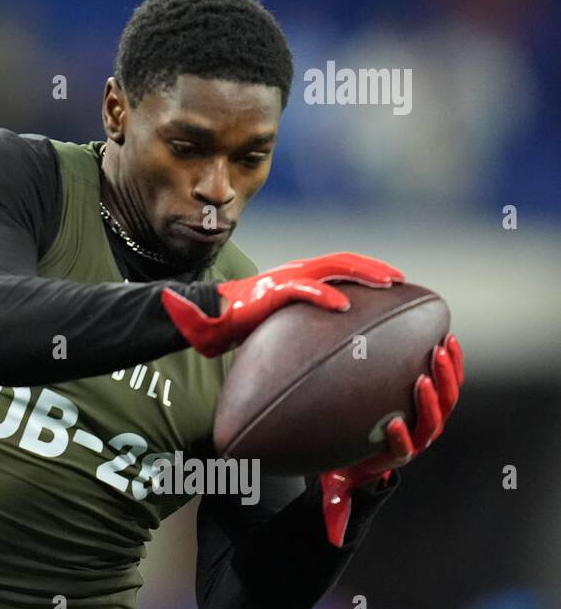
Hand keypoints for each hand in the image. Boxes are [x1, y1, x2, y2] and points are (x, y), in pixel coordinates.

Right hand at [160, 251, 404, 357]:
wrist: (209, 319)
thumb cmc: (243, 324)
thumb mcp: (282, 322)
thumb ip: (304, 324)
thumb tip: (330, 347)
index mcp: (299, 276)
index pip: (340, 265)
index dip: (368, 269)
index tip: (394, 281)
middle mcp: (295, 272)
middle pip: (343, 261)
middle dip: (374, 268)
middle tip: (400, 281)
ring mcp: (284, 279)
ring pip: (331, 267)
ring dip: (361, 273)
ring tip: (385, 285)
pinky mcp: (271, 291)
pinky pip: (304, 289)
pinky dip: (325, 295)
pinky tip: (343, 306)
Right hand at [321, 332, 464, 546]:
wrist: (364, 447)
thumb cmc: (345, 463)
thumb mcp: (334, 486)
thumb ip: (335, 509)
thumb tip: (332, 539)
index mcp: (393, 456)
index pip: (403, 451)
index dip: (401, 440)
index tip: (392, 424)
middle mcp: (417, 438)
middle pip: (433, 421)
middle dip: (431, 401)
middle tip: (422, 378)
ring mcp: (428, 417)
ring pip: (446, 399)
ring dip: (446, 375)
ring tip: (439, 350)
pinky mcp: (431, 398)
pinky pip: (448, 380)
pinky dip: (453, 363)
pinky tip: (448, 339)